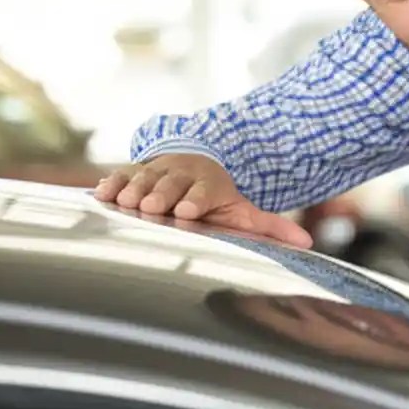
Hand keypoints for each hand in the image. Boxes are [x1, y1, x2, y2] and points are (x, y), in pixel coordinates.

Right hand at [92, 154, 312, 247]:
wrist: (192, 166)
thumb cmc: (216, 200)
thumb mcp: (242, 211)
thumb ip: (270, 227)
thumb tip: (308, 243)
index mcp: (209, 185)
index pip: (204, 191)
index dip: (196, 199)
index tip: (189, 211)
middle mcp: (181, 175)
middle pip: (170, 183)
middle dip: (162, 194)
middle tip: (152, 207)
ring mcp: (155, 172)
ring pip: (143, 177)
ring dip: (134, 189)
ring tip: (126, 202)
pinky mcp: (132, 172)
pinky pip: (119, 175)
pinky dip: (110, 183)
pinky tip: (101, 194)